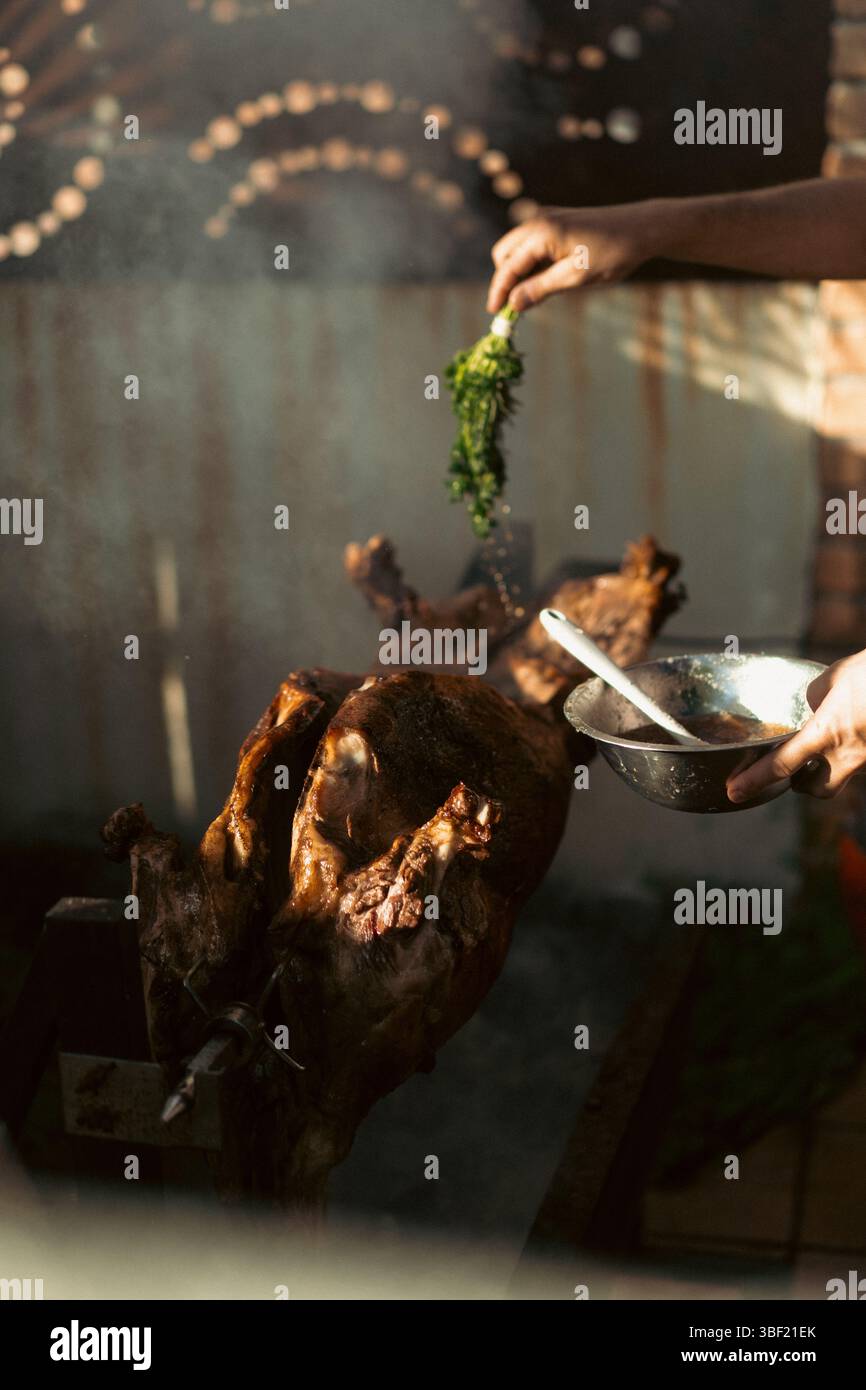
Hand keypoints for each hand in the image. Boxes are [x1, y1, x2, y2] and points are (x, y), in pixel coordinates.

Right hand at [486, 201, 668, 312]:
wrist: (642, 228)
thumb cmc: (612, 253)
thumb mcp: (576, 277)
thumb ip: (541, 289)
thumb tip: (513, 304)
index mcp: (541, 233)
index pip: (508, 266)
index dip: (500, 291)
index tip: (494, 313)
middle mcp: (539, 220)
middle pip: (504, 253)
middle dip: (505, 279)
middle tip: (515, 306)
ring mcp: (547, 218)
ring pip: (517, 248)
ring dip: (519, 272)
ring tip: (534, 296)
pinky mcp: (557, 221)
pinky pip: (532, 244)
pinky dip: (532, 263)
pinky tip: (545, 279)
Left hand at [727, 650, 865, 802]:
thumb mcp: (835, 677)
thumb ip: (816, 697)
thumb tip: (811, 706)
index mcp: (827, 733)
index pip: (781, 764)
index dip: (754, 780)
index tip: (735, 791)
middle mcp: (849, 754)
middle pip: (815, 789)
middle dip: (801, 784)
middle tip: (793, 768)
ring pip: (842, 776)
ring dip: (828, 767)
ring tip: (827, 742)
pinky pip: (861, 760)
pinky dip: (852, 750)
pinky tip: (854, 728)